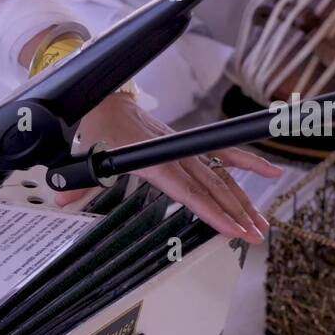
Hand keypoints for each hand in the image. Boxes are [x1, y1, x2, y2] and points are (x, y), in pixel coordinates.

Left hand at [66, 94, 283, 243]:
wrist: (105, 99)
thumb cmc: (96, 129)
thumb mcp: (83, 155)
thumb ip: (77, 182)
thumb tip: (61, 199)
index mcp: (149, 157)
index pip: (184, 188)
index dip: (209, 209)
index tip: (230, 228)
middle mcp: (172, 152)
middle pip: (210, 185)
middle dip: (235, 212)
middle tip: (255, 236)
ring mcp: (183, 146)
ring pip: (220, 174)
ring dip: (243, 199)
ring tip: (262, 224)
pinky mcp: (188, 143)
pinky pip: (222, 152)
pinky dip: (248, 161)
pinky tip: (272, 172)